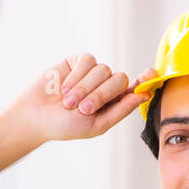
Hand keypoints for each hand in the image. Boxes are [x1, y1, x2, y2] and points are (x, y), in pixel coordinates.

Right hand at [6, 54, 154, 145]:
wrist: (35, 117)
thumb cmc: (64, 126)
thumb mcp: (96, 124)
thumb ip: (120, 110)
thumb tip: (144, 94)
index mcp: (113, 102)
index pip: (135, 87)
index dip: (145, 80)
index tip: (153, 73)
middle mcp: (105, 86)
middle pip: (119, 79)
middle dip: (101, 95)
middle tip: (83, 109)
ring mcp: (92, 73)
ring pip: (103, 70)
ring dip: (85, 89)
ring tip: (68, 102)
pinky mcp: (78, 62)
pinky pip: (87, 62)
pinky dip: (76, 77)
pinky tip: (64, 88)